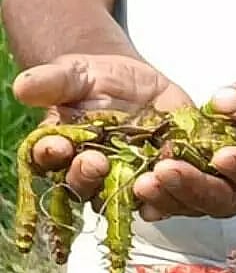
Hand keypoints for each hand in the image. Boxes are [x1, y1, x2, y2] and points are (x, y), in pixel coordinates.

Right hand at [12, 54, 193, 201]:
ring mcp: (127, 180)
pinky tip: (175, 192)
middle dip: (88, 177)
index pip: (50, 160)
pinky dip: (172, 198)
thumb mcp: (76, 74)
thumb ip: (53, 82)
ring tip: (142, 180)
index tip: (57, 145)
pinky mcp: (162, 181)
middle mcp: (92, 174)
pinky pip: (167, 197)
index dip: (52, 155)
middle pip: (85, 186)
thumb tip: (22, 87)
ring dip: (134, 193)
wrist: (139, 85)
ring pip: (126, 198)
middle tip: (96, 162)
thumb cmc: (97, 81)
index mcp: (62, 150)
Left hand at [133, 72, 235, 219]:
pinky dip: (164, 201)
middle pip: (229, 199)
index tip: (221, 155)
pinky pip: (188, 203)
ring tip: (144, 183)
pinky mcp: (214, 192)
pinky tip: (140, 195)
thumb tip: (222, 102)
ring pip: (204, 207)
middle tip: (166, 171)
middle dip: (196, 187)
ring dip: (173, 198)